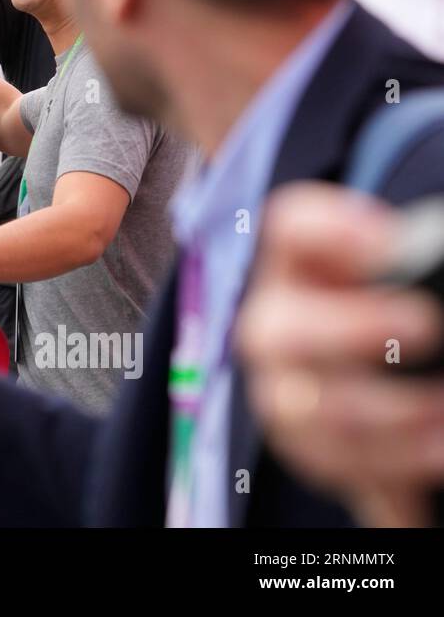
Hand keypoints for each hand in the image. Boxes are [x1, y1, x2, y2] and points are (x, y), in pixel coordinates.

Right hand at [237, 182, 443, 526]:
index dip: (330, 231)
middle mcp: (276, 331)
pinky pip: (343, 472)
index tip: (387, 243)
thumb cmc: (384, 307)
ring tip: (443, 414)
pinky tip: (438, 455)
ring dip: (389, 417)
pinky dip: (393, 473)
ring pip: (310, 413)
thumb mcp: (393, 277)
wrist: (353, 374)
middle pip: (279, 330)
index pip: (290, 229)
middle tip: (424, 324)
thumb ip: (415, 269)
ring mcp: (289, 398)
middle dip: (351, 329)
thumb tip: (434, 265)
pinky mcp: (320, 454)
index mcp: (299, 267)